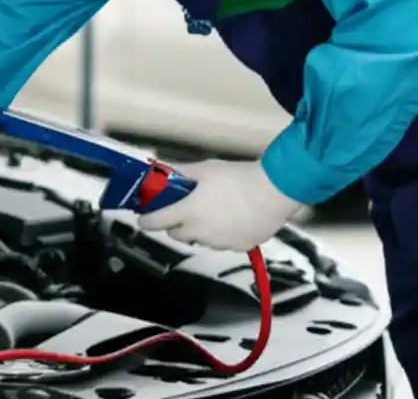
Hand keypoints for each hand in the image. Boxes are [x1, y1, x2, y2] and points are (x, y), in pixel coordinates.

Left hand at [137, 159, 303, 250]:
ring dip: (198, 230)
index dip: (146, 220)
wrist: (275, 192)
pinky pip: (221, 244)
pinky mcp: (238, 248)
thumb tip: (159, 168)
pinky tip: (230, 221)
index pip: (156, 222)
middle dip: (175, 225)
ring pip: (199, 240)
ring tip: (211, 213)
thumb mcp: (205, 169)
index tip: (143, 218)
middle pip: (176, 235)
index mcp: (187, 213)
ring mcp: (219, 243)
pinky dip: (220, 235)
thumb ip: (180, 171)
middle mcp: (200, 232)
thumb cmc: (236, 177)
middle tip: (182, 211)